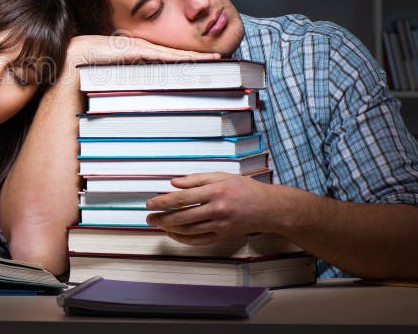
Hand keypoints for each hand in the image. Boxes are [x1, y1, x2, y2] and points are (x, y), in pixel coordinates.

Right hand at [65, 34, 219, 70]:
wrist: (75, 56)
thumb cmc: (92, 68)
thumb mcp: (117, 77)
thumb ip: (132, 82)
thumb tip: (146, 101)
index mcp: (141, 55)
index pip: (171, 59)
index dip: (190, 62)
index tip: (208, 66)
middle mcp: (144, 50)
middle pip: (177, 56)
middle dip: (199, 60)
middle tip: (221, 62)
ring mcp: (140, 49)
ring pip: (174, 55)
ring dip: (194, 59)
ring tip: (216, 61)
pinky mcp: (135, 50)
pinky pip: (161, 56)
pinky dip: (177, 59)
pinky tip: (191, 61)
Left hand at [144, 173, 278, 244]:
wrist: (268, 208)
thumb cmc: (244, 189)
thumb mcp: (221, 176)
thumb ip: (196, 179)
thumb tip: (174, 183)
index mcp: (215, 191)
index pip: (182, 197)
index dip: (163, 201)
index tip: (150, 203)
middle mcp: (217, 209)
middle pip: (183, 216)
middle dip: (162, 218)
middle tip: (148, 218)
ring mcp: (220, 225)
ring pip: (189, 230)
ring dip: (170, 228)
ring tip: (158, 224)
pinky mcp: (223, 237)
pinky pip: (199, 241)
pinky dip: (184, 239)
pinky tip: (173, 234)